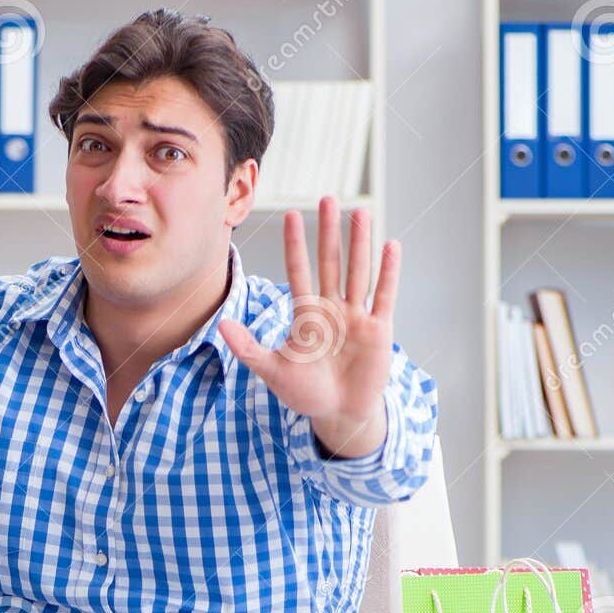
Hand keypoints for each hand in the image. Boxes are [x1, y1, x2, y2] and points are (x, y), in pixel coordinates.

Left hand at [217, 198, 398, 458]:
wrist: (338, 413)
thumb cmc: (306, 393)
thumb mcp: (273, 371)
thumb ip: (249, 348)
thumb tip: (223, 326)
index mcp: (307, 315)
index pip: (299, 271)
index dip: (295, 244)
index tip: (291, 215)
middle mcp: (332, 308)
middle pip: (331, 262)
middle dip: (329, 232)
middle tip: (328, 198)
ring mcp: (356, 315)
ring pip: (358, 271)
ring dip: (360, 242)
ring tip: (361, 212)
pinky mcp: (378, 328)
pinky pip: (384, 295)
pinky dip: (388, 272)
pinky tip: (390, 246)